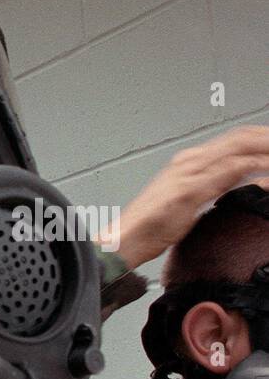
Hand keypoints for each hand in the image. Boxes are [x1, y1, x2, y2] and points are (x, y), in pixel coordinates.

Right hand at [111, 125, 268, 269]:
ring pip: (239, 148)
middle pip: (240, 137)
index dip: (261, 139)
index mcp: (188, 161)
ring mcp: (188, 172)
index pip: (234, 139)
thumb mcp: (190, 199)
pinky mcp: (189, 189)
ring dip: (265, 150)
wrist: (123, 241)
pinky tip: (266, 172)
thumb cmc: (148, 226)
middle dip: (266, 139)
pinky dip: (254, 168)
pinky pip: (230, 170)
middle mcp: (189, 161)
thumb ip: (215, 183)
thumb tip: (240, 173)